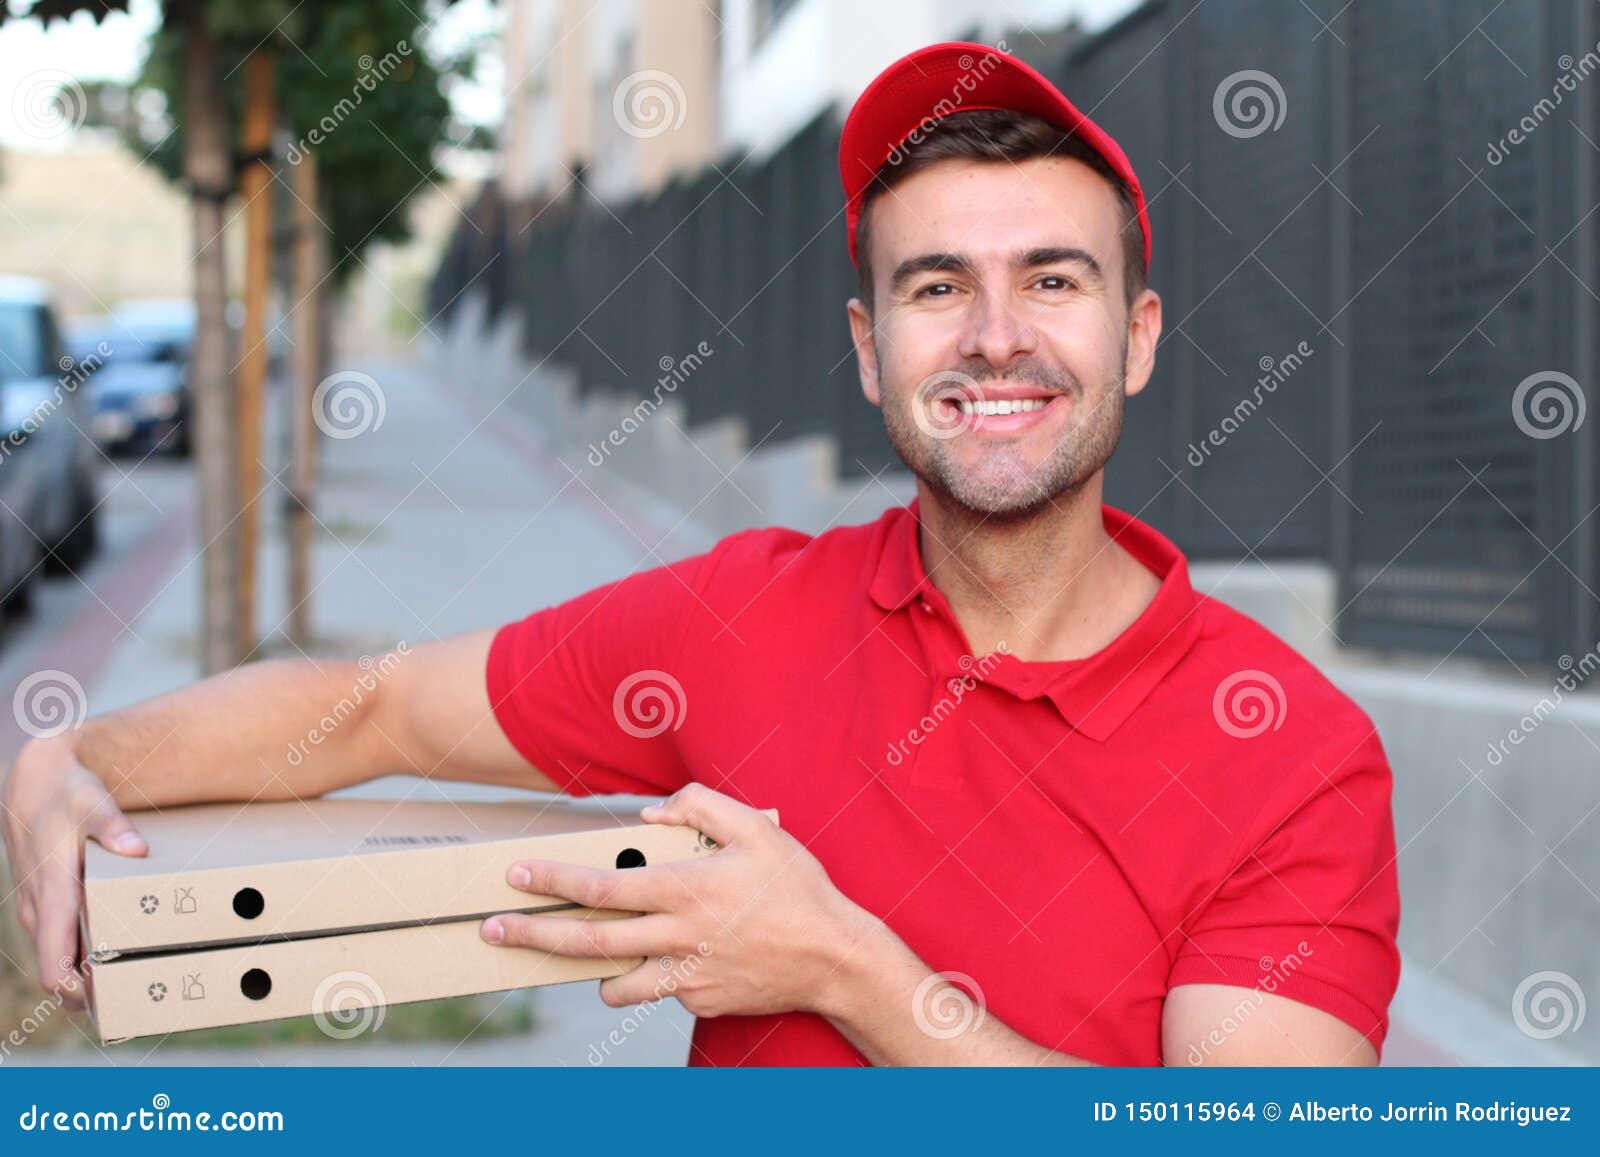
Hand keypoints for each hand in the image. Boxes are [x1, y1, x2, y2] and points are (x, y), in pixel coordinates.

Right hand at [1, 736, 147, 1004]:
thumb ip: (113, 826)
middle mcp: (40, 911)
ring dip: (87, 977)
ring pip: (60, 959)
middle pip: (61, 974)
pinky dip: (80, 956)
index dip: (81, 995)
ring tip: (134, 986)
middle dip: (93, 994)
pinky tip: (113, 958)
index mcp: (52, 897)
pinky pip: (60, 942)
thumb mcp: (92, 803)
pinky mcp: (44, 903)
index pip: (55, 968)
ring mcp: (38, 910)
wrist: (36, 781)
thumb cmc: (66, 793)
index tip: (114, 1006)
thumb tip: (135, 848)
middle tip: (140, 1003)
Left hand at [481, 783, 876, 1018]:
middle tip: (492, 930)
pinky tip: (669, 957)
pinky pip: (658, 992)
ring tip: (578, 952)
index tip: (517, 876)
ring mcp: (686, 977)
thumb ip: (700, 807)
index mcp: (685, 890)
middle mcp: (676, 938)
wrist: (834, 958)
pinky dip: (650, 976)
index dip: (552, 881)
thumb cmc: (797, 888)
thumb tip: (649, 816)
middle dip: (532, 935)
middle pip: (587, 942)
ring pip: (614, 984)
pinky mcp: (700, 1002)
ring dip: (586, 969)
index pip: (601, 887)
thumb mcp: (756, 830)